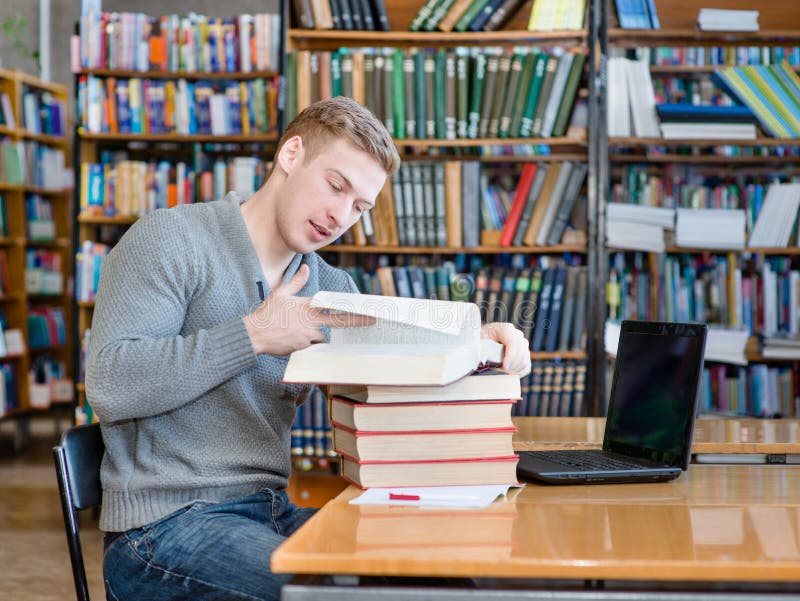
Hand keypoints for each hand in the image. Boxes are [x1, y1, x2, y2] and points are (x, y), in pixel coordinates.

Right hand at [244, 265, 373, 355]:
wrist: (255, 334)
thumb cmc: (267, 313)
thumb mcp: (281, 293)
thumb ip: (296, 281)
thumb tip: (306, 268)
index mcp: (308, 306)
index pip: (333, 304)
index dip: (348, 305)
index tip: (363, 306)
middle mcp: (311, 321)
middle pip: (339, 321)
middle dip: (357, 321)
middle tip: (372, 320)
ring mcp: (308, 336)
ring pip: (322, 336)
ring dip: (317, 334)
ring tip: (298, 330)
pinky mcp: (303, 347)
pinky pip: (311, 346)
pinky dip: (307, 343)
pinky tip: (293, 339)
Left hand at [481, 322, 530, 376]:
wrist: (482, 339)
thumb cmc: (478, 339)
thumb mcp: (476, 340)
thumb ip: (479, 347)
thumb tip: (481, 359)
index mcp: (504, 329)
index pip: (514, 342)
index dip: (511, 356)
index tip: (504, 367)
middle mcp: (516, 335)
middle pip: (522, 352)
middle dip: (512, 365)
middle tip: (500, 372)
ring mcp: (522, 344)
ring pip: (525, 360)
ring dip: (514, 370)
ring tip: (502, 373)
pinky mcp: (524, 354)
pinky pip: (526, 366)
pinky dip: (519, 373)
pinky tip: (508, 374)